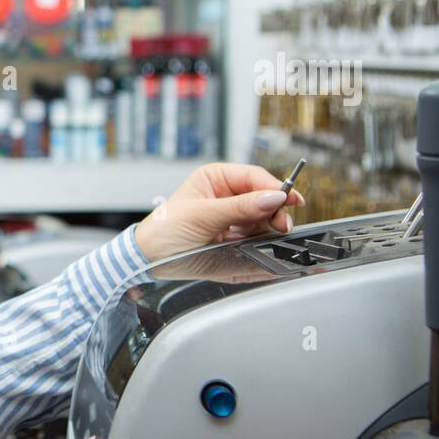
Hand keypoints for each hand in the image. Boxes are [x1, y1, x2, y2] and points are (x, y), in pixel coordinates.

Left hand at [134, 163, 306, 263]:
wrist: (148, 260)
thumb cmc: (164, 230)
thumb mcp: (203, 215)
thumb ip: (240, 207)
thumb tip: (273, 197)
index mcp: (216, 179)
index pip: (254, 177)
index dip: (274, 187)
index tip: (290, 200)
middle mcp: (226, 196)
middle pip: (264, 199)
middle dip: (275, 211)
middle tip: (281, 225)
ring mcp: (232, 218)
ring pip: (264, 220)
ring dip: (270, 229)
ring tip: (270, 237)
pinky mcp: (233, 240)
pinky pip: (256, 239)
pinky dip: (263, 244)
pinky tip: (267, 249)